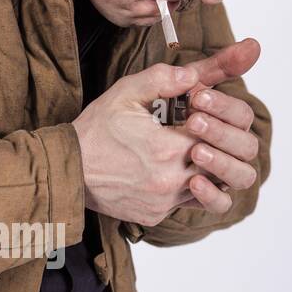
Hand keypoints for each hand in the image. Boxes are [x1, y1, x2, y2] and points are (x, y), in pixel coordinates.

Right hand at [71, 37, 260, 225]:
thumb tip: (194, 76)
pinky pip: (187, 203)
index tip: (200, 111)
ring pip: (212, 188)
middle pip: (223, 164)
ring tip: (196, 152)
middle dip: (221, 144)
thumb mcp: (125, 93)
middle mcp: (171, 180)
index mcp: (168, 147)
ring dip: (209, 168)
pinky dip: (188, 186)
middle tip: (206, 132)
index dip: (215, 117)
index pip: (217, 131)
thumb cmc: (95, 131)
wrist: (68, 171)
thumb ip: (163, 79)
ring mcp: (165, 202)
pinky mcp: (157, 215)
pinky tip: (174, 169)